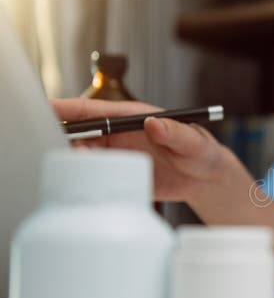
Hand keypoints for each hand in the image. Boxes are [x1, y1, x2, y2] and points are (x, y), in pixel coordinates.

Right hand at [52, 98, 228, 202]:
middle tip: (62, 153)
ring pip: (81, 156)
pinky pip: (93, 178)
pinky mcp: (117, 176)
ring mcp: (115, 156)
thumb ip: (175, 133)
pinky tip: (83, 188)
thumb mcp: (192, 141)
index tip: (44, 110)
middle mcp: (118, 135)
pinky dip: (84, 182)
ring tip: (77, 172)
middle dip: (64, 140)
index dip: (66, 109)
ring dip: (74, 163)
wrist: (205, 179)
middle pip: (78, 134)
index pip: (93, 110)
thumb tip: (154, 123)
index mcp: (131, 118)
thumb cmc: (200, 152)